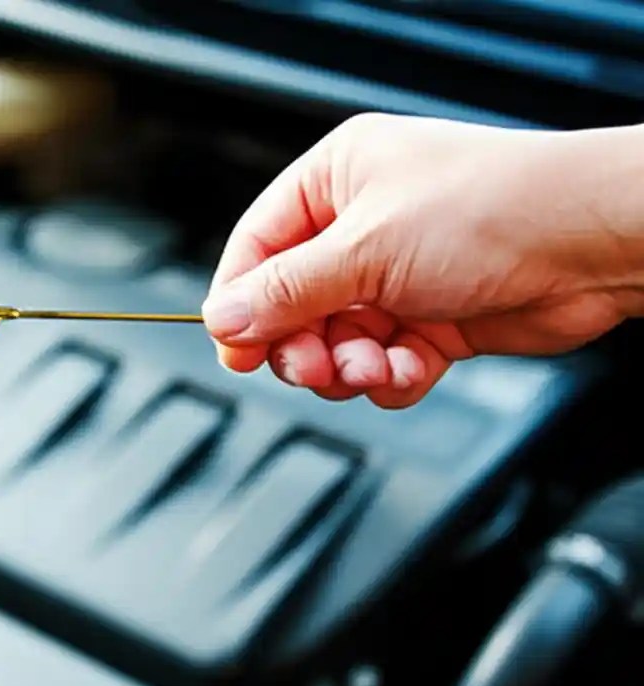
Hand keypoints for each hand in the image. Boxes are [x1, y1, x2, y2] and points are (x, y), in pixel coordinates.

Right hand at [203, 113, 643, 408]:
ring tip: (373, 364)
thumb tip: (223, 319)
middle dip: (302, 344)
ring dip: (348, 364)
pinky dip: (389, 375)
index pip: (258, 247)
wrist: (592, 245)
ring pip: (336, 340)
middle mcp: (361, 226)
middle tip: (313, 368)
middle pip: (292, 304)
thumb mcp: (365, 250)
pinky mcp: (431, 318)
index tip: (233, 349)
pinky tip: (407, 369)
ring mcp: (396, 274)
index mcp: (336, 180)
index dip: (240, 302)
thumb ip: (286, 293)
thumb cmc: (492, 209)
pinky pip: (382, 360)